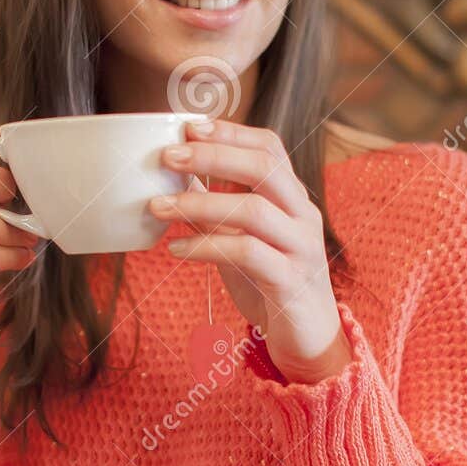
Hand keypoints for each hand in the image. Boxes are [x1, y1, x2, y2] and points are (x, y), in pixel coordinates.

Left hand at [149, 118, 351, 383]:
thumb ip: (217, 209)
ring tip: (158, 206)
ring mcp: (301, 247)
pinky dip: (207, 246)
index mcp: (292, 198)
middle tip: (168, 156)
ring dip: (200, 202)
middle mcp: (303, 215)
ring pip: (254, 209)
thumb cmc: (270, 282)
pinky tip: (176, 248)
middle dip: (214, 155)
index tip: (189, 125)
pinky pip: (247, 254)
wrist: (308, 339)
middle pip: (264, 167)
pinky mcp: (291, 281)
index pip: (270, 147)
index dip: (231, 132)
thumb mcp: (241, 239)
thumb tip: (172, 180)